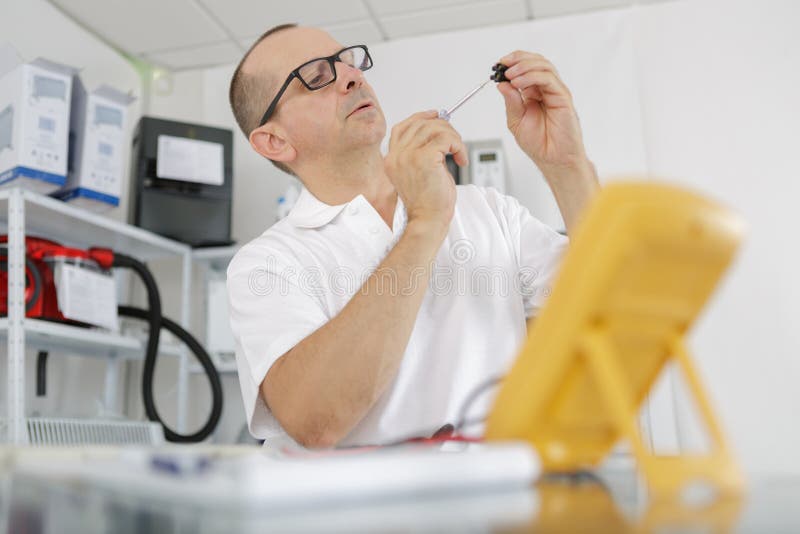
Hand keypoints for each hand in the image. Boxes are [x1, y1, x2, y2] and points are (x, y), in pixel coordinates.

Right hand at [384, 111, 467, 232]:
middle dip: (444, 128)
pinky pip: (446, 138)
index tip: (437, 115)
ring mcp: (408, 156)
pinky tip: (460, 158)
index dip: (421, 117)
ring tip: (459, 153)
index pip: (403, 127)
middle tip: (455, 142)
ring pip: (435, 128)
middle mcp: (396, 156)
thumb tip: (440, 133)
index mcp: (392, 159)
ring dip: (453, 138)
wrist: (428, 221)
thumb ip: (424, 152)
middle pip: (421, 123)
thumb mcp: (420, 173)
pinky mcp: (424, 158)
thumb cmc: (428, 204)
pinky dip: (458, 145)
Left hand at [496, 51, 588, 176]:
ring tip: (510, 74)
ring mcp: (555, 92)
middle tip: (503, 64)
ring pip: (543, 66)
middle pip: (536, 62)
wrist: (553, 159)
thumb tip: (501, 84)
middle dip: (518, 59)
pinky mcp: (563, 97)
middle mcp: (546, 89)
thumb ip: (511, 101)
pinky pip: (548, 79)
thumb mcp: (516, 121)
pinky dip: (532, 77)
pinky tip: (519, 82)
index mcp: (534, 92)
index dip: (512, 62)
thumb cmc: (539, 142)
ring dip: (524, 66)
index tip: (498, 64)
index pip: (526, 67)